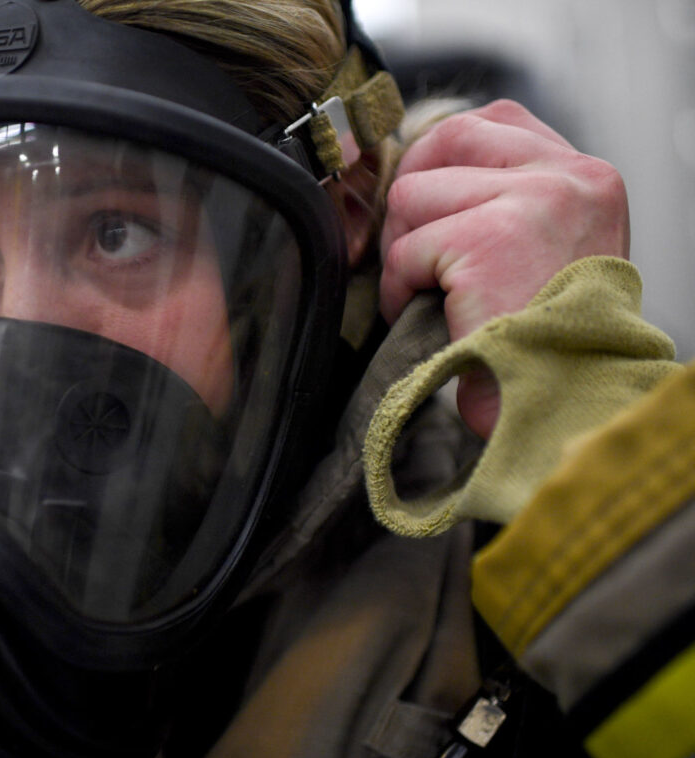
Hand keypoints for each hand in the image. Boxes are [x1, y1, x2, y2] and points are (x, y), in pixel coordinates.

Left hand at [379, 100, 629, 436]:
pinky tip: (427, 316)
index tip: (429, 205)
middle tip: (416, 251)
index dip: (441, 157)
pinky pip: (406, 250)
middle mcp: (568, 178)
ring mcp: (531, 203)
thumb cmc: (550, 341)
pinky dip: (400, 288)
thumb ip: (509, 201)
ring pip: (413, 195)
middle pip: (447, 139)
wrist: (565, 405)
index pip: (494, 121)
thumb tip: (428, 176)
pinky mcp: (487, 241)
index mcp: (588, 176)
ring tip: (431, 293)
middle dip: (413, 195)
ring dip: (405, 250)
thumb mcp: (551, 249)